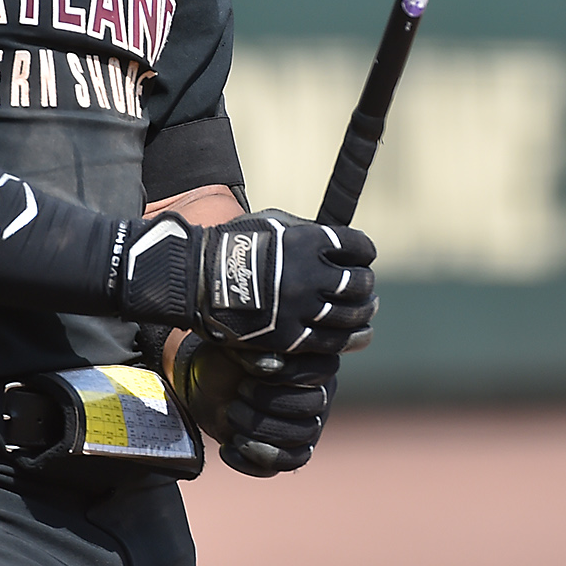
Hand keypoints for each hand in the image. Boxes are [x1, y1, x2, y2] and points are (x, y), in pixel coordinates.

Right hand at [121, 209, 376, 355]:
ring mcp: (299, 308)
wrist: (199, 279)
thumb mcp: (274, 223)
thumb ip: (308, 231)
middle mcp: (309, 275)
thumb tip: (339, 243)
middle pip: (358, 284)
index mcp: (308, 241)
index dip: (364, 253)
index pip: (357, 247)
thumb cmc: (236, 243)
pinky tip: (353, 338)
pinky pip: (328, 342)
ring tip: (366, 315)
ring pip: (350, 316)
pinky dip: (346, 340)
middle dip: (365, 286)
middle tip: (366, 289)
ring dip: (363, 315)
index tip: (363, 258)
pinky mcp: (288, 337)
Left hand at [170, 333, 336, 476]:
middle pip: (312, 408)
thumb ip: (254, 349)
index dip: (289, 373)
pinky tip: (228, 445)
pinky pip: (284, 465)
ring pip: (300, 440)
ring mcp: (306, 428)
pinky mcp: (287, 454)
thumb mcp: (236, 344)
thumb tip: (272, 365)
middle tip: (240, 391)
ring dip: (259, 430)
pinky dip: (253, 460)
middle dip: (270, 401)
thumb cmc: (227, 358)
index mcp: (313, 361)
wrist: (204, 385)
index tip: (253, 371)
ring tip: (230, 414)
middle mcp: (319, 395)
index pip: (321, 370)